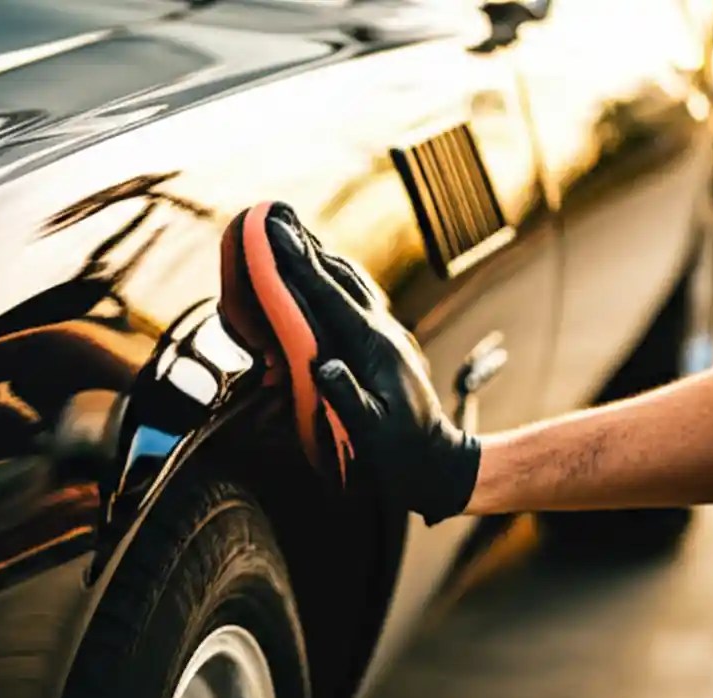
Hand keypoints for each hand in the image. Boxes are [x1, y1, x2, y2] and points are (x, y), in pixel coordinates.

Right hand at [262, 205, 479, 524]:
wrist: (437, 463)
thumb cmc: (400, 455)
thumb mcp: (372, 433)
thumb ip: (347, 398)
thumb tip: (321, 366)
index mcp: (373, 347)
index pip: (329, 296)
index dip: (300, 264)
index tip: (275, 232)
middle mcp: (380, 332)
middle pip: (340, 277)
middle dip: (307, 247)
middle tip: (276, 218)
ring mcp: (384, 336)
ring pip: (350, 284)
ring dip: (321, 258)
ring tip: (295, 235)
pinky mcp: (382, 346)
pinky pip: (353, 302)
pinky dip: (332, 281)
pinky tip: (322, 276)